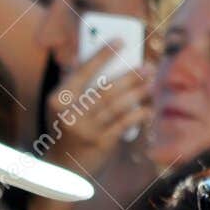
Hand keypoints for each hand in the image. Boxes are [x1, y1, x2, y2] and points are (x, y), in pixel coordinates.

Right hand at [44, 48, 150, 171]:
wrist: (62, 168)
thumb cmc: (65, 131)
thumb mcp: (60, 108)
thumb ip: (69, 83)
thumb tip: (78, 57)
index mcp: (57, 100)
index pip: (82, 72)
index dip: (103, 55)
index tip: (121, 41)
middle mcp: (70, 114)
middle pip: (105, 89)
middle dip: (129, 76)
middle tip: (148, 66)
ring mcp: (85, 130)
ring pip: (117, 106)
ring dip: (138, 93)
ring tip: (151, 83)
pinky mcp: (100, 144)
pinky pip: (124, 124)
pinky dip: (138, 115)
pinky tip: (148, 108)